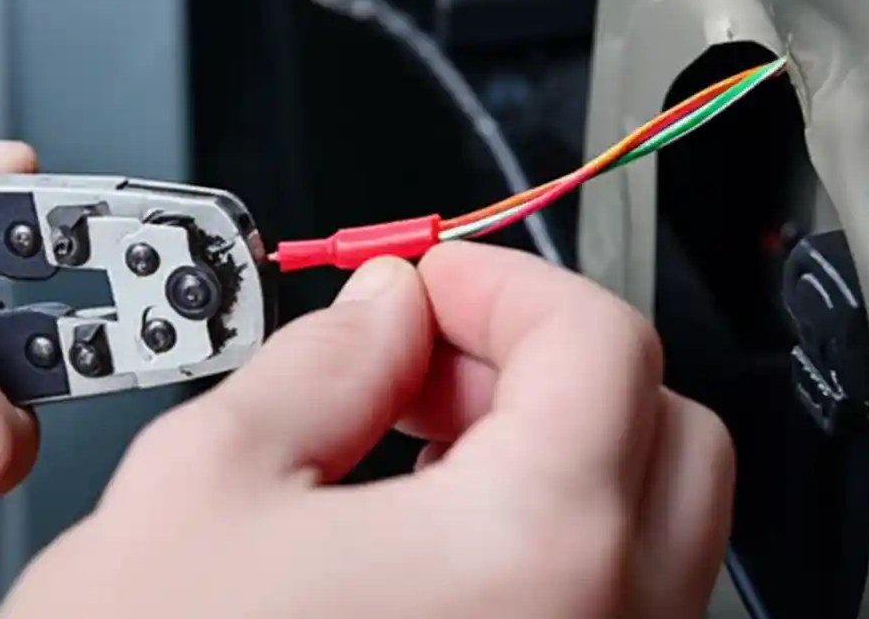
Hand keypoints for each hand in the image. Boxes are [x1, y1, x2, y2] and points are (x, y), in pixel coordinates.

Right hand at [0, 243, 734, 617]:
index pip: (602, 344)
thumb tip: (384, 312)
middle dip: (546, 364)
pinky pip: (612, 603)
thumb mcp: (204, 486)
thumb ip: (322, 366)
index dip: (506, 282)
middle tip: (430, 364)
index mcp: (532, 552)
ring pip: (651, 524)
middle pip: (663, 428)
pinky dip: (547, 540)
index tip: (433, 284)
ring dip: (552, 450)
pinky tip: (429, 544)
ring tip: (417, 455)